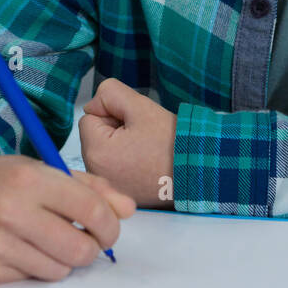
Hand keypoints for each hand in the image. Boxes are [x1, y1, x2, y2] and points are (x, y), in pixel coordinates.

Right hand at [0, 151, 134, 284]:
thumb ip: (93, 188)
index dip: (110, 224)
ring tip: (49, 240)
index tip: (109, 228)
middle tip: (85, 240)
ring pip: (59, 271)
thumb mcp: (48, 170)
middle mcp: (8, 212)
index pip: (91, 210)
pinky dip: (36, 268)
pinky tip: (23, 248)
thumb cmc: (6, 179)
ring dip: (63, 260)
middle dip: (91, 247)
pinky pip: (31, 281)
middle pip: (79, 250)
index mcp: (29, 179)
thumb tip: (128, 210)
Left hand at [79, 78, 176, 209]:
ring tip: (146, 151)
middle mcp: (96, 174)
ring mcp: (108, 186)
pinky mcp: (120, 193)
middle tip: (143, 138)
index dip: (113, 114)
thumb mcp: (140, 105)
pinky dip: (126, 163)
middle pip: (94, 136)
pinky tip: (145, 164)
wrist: (198, 172)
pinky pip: (114, 168)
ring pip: (105, 150)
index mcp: (96, 152)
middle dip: (114, 130)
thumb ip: (110, 93)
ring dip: (120, 146)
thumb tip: (94, 103)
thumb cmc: (172, 142)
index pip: (89, 117)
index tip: (136, 124)